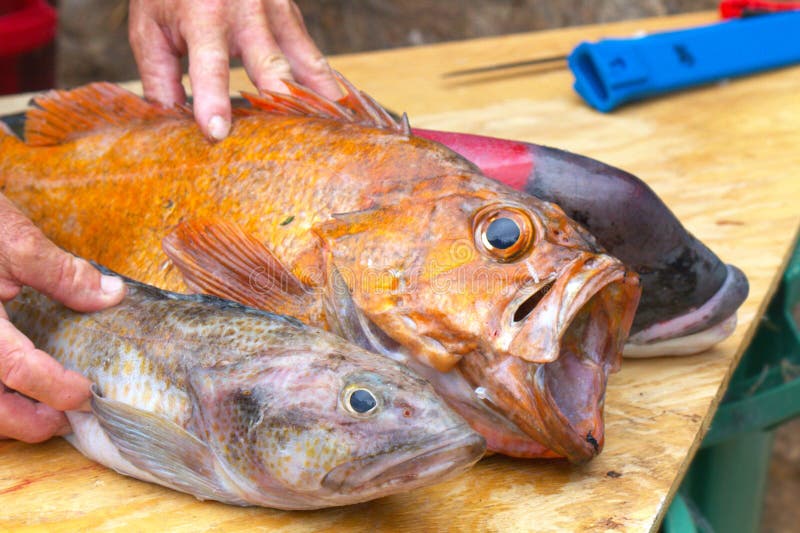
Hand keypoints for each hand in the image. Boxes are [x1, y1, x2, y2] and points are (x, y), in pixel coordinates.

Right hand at [0, 194, 125, 442]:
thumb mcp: (13, 239)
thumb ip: (62, 274)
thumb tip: (111, 295)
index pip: (18, 369)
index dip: (56, 388)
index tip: (87, 394)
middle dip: (29, 423)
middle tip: (68, 419)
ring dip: (5, 418)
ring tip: (42, 413)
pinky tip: (11, 393)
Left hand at [129, 0, 340, 140]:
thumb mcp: (151, 28)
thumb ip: (159, 78)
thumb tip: (170, 129)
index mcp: (204, 14)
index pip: (212, 64)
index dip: (214, 101)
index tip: (217, 133)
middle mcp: (247, 12)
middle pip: (273, 68)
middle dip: (283, 108)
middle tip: (292, 145)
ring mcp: (278, 13)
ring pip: (307, 63)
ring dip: (321, 99)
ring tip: (337, 132)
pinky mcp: (293, 18)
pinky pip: (313, 56)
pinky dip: (326, 85)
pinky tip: (337, 111)